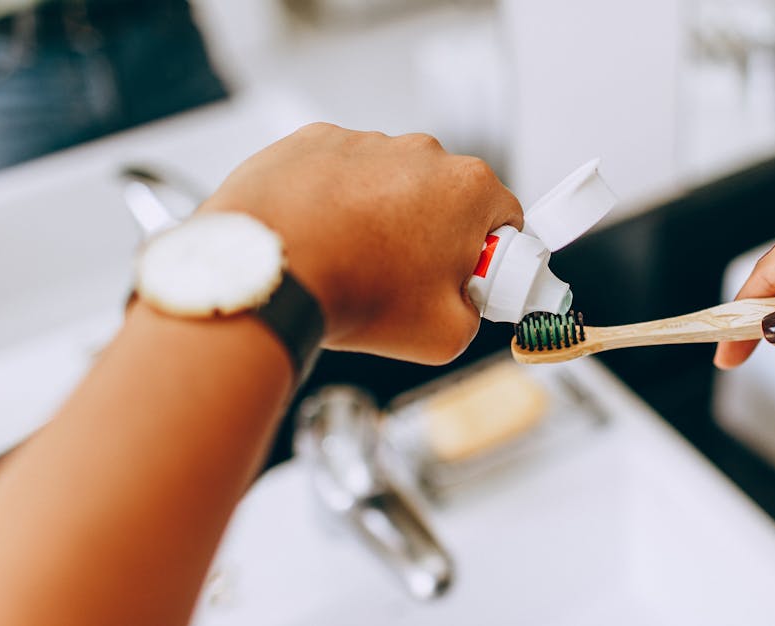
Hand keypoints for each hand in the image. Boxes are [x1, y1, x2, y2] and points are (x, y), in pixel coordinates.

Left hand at [201, 123, 522, 363]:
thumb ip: (473, 315)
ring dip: (381, 219)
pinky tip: (321, 241)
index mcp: (469, 190)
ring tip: (352, 265)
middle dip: (434, 237)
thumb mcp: (446, 335)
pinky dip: (334, 203)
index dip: (491, 258)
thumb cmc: (355, 293)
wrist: (268, 270)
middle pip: (447, 200)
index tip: (468, 282)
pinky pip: (339, 175)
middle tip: (406, 284)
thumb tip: (463, 307)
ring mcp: (366, 142)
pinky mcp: (316, 142)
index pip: (506, 220)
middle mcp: (423, 153)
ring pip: (391, 186)